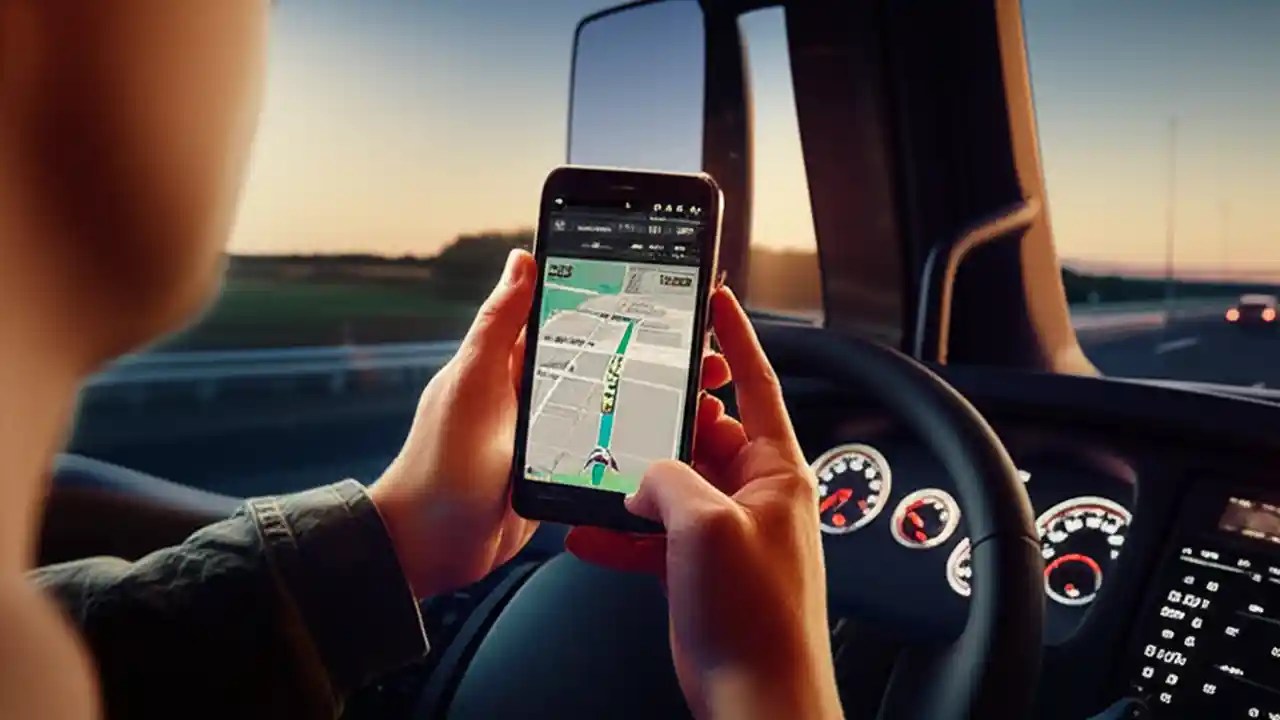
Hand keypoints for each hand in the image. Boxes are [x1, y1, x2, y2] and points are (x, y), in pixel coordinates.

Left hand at [369, 249, 731, 598]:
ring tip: (700, 397)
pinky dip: (639, 442)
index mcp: (509, 364)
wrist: (428, 549)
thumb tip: (521, 260)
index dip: (616, 307)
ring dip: (654, 400)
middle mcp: (532, 395)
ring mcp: (548, 436)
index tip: (666, 297)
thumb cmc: (437, 466)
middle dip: (653, 356)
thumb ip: (497, 326)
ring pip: (611, 406)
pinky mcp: (559, 473)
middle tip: (703, 353)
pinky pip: (605, 449)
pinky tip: (674, 442)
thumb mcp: (470, 387)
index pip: (569, 321)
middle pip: (604, 364)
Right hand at [566, 288, 841, 719]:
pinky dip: (621, 534)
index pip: (758, 384)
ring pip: (670, 485)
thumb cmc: (758, 619)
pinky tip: (588, 536)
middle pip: (700, 434)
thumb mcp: (705, 528)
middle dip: (658, 427)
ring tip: (593, 477)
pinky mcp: (698, 565)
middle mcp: (753, 494)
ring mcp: (724, 530)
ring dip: (630, 485)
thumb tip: (646, 473)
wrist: (757, 699)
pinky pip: (654, 534)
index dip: (737, 339)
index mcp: (776, 471)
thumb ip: (670, 480)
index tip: (717, 300)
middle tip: (621, 409)